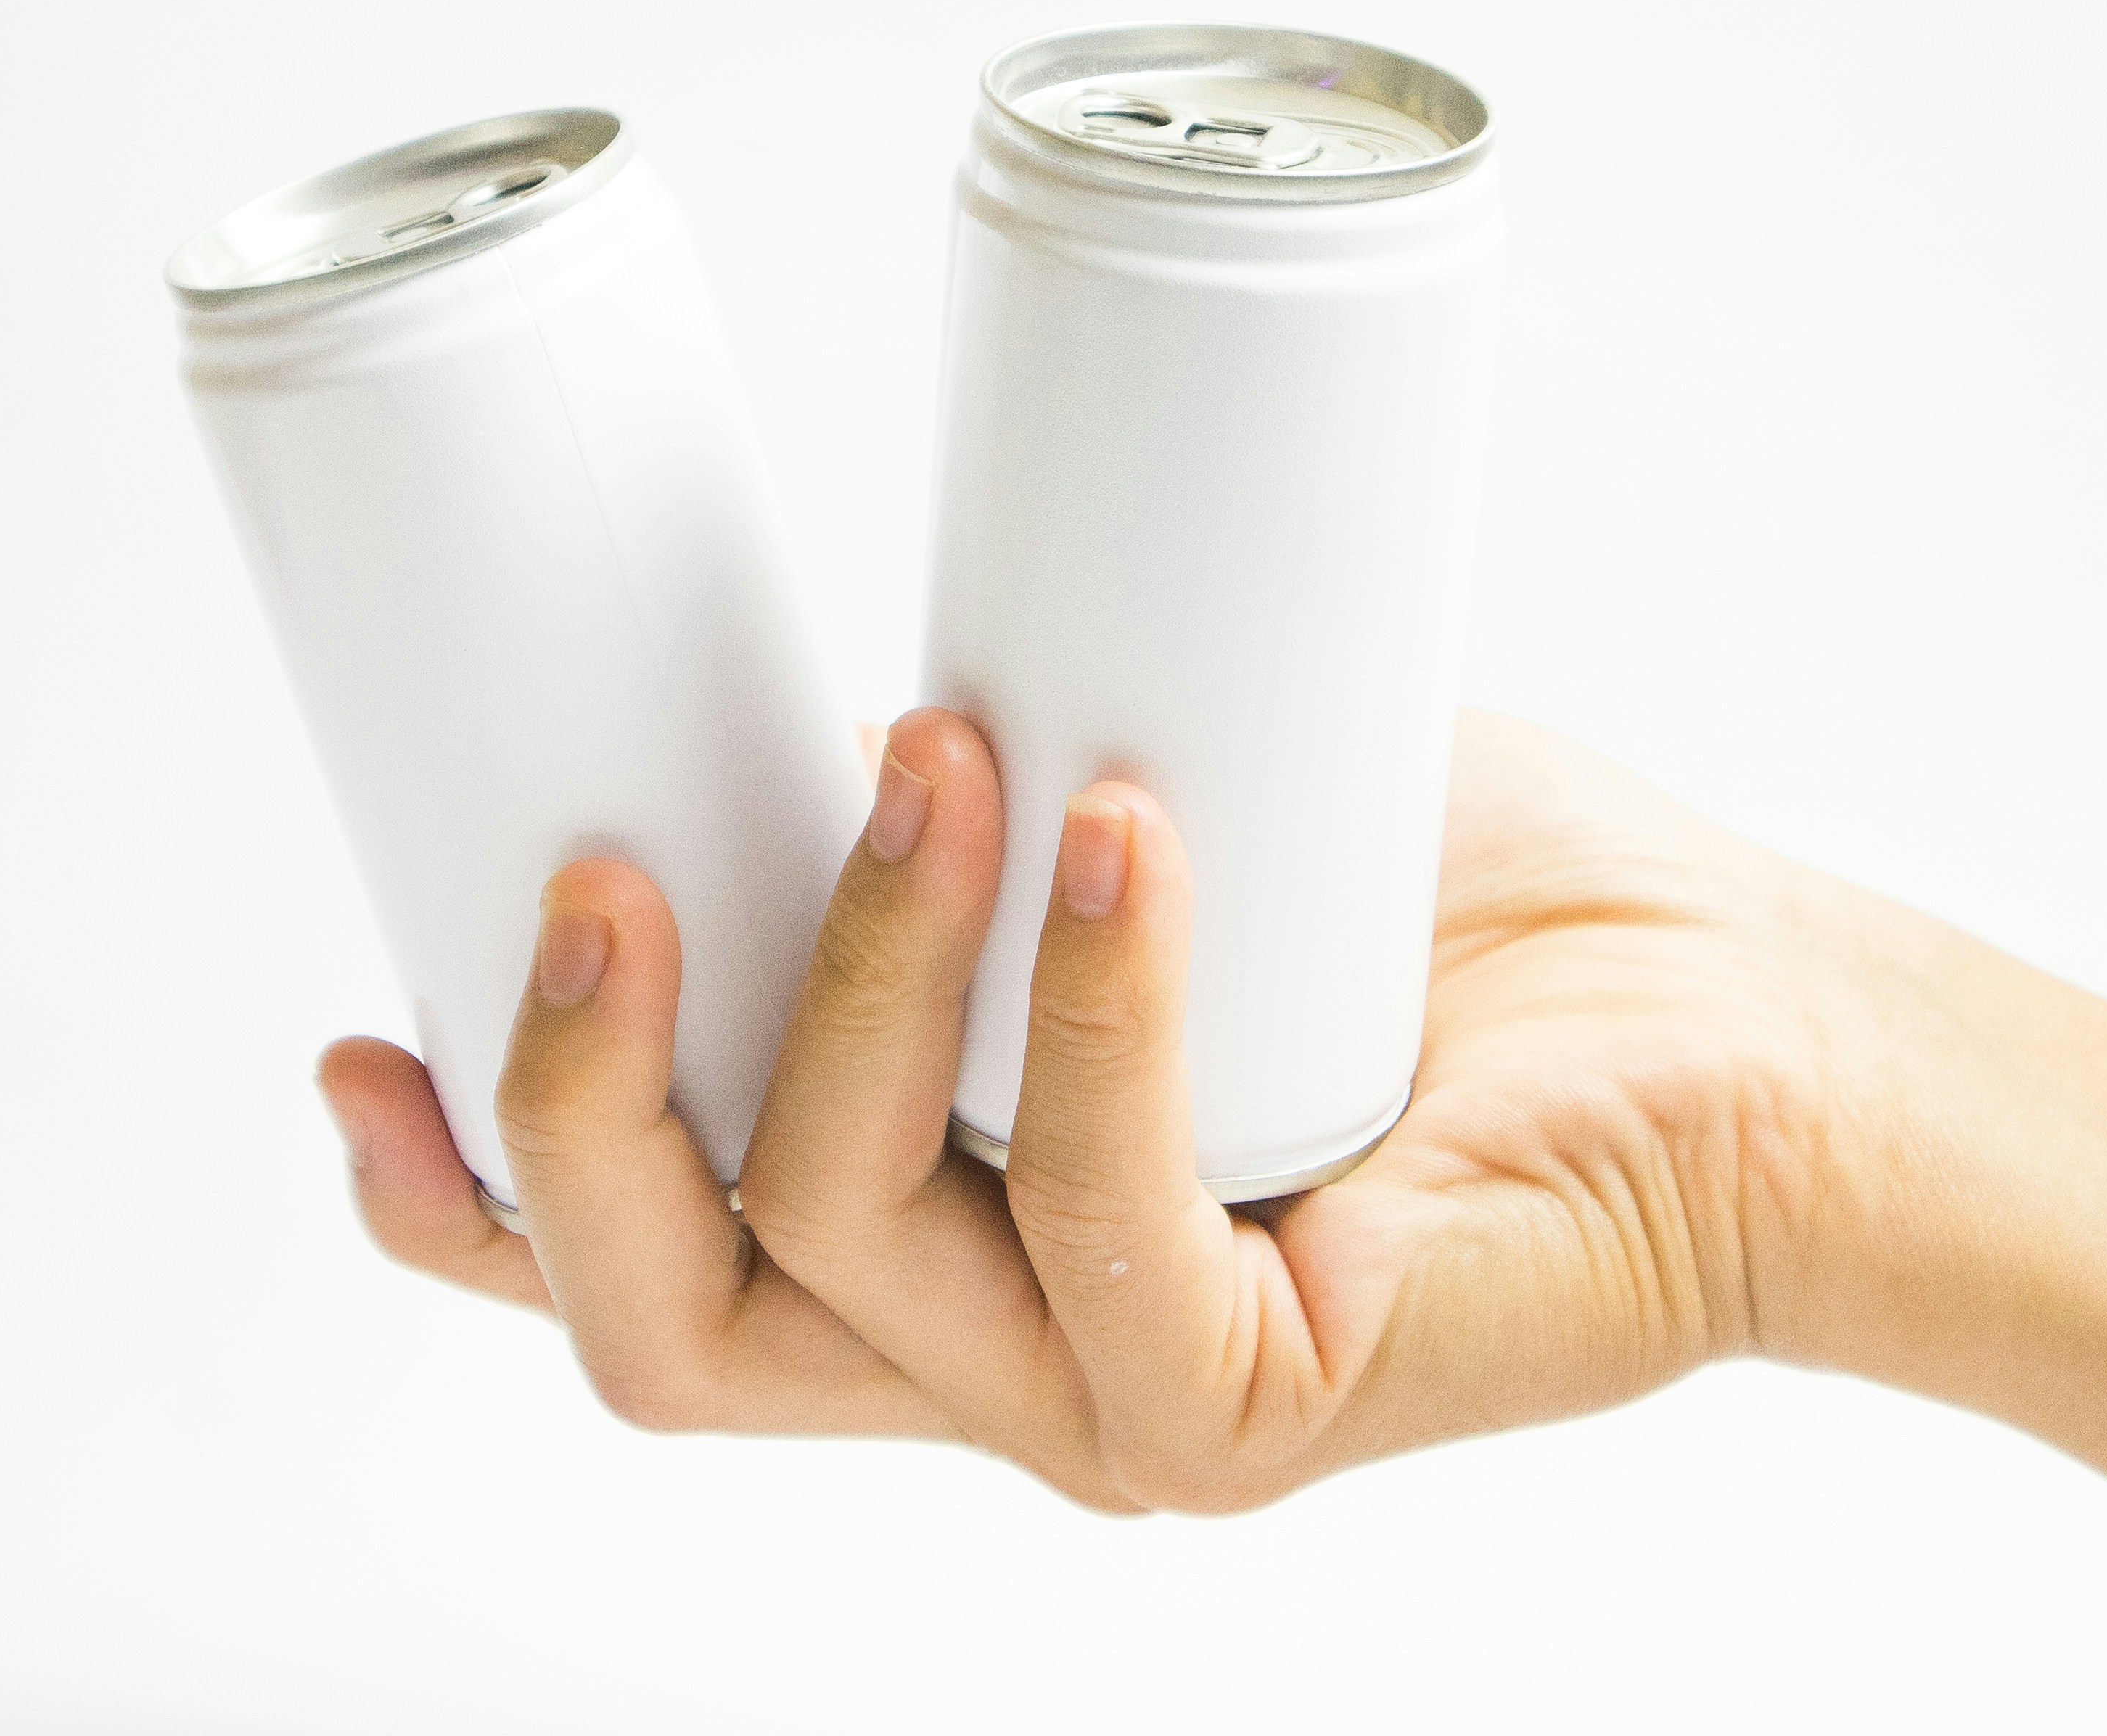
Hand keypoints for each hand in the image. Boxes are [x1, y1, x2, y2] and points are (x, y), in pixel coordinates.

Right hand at [316, 708, 1910, 1509]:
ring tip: (940, 749)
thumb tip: (843, 706)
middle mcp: (977, 1353)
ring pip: (839, 1255)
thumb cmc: (1458, 911)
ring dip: (857, 979)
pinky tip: (1117, 830)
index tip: (360, 1026)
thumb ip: (976, 804)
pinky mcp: (1261, 1399)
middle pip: (655, 1324)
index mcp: (918, 1244)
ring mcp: (1107, 1400)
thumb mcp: (1138, 829)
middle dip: (572, 1103)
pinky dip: (1088, 1013)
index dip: (460, 1182)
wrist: (1746, 1027)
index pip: (622, 1268)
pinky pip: (1106, 1227)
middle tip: (600, 874)